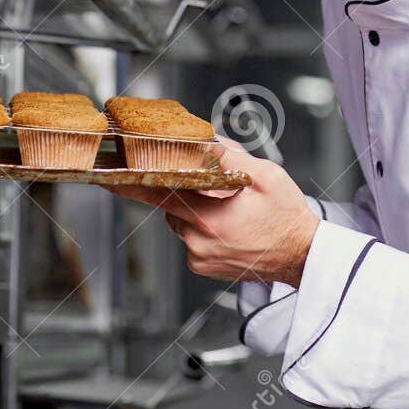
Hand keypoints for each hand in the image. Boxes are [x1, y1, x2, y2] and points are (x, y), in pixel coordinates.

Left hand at [106, 138, 319, 285]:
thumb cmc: (286, 217)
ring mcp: (198, 255)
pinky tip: (226, 226)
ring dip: (191, 209)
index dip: (132, 181)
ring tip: (225, 208)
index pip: (159, 191)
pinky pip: (188, 239)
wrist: (300, 256)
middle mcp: (199, 237)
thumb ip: (230, 157)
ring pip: (178, 221)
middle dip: (180, 189)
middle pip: (169, 203)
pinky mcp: (200, 266)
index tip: (107, 176)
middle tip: (204, 185)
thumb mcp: (265, 176)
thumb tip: (205, 142)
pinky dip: (199, 228)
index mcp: (210, 213)